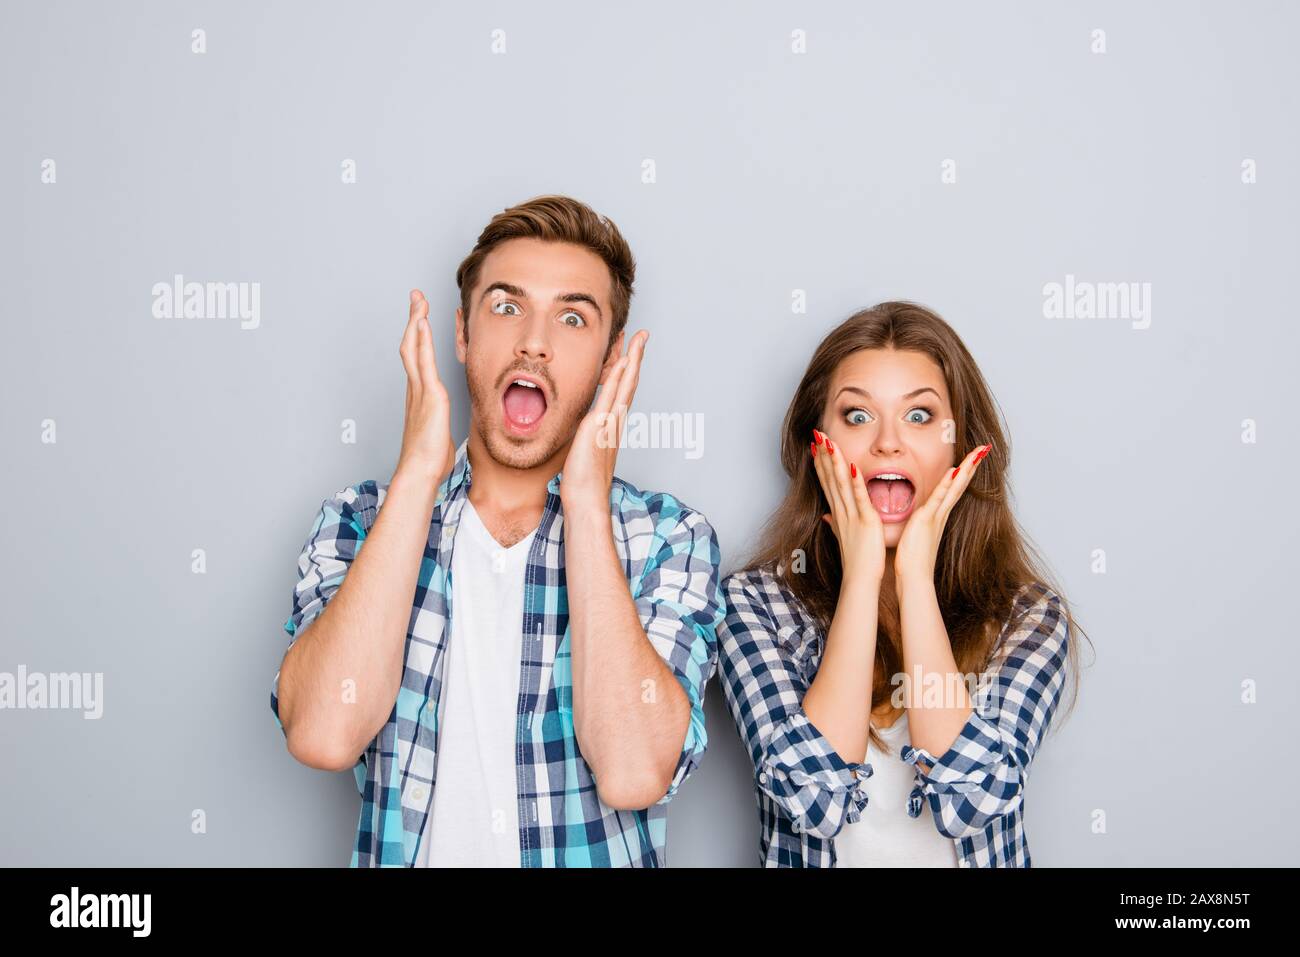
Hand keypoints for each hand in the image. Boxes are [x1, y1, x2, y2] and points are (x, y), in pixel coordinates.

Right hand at [395, 289, 454, 484]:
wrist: (420, 471)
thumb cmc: (428, 459)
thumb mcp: (439, 436)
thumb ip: (440, 426)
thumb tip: (444, 433)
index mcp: (419, 396)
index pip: (416, 358)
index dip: (417, 336)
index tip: (419, 318)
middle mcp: (416, 389)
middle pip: (410, 345)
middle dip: (413, 319)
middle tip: (416, 297)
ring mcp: (420, 391)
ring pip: (414, 347)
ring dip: (416, 321)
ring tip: (418, 300)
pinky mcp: (430, 396)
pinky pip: (424, 362)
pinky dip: (421, 340)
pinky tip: (421, 323)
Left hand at [561, 330, 647, 508]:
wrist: (586, 498)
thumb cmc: (582, 481)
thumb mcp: (583, 450)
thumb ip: (586, 437)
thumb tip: (582, 431)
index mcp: (610, 426)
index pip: (622, 391)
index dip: (627, 370)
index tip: (630, 352)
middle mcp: (615, 421)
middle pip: (630, 382)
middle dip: (636, 357)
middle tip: (643, 335)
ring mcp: (610, 422)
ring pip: (626, 384)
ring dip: (633, 360)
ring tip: (639, 339)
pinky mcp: (600, 426)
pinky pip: (612, 396)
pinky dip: (619, 378)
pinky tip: (624, 361)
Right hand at [812, 429, 886, 583]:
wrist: (860, 579)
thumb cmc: (857, 560)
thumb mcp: (843, 537)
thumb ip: (835, 524)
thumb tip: (827, 516)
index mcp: (839, 514)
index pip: (827, 483)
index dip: (820, 464)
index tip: (814, 447)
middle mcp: (841, 511)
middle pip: (829, 478)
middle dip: (822, 455)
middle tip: (816, 434)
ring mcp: (852, 515)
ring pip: (840, 483)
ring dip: (834, 462)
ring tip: (828, 442)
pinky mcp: (865, 520)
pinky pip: (859, 497)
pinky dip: (855, 482)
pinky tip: (851, 466)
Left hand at [893, 443, 991, 584]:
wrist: (915, 577)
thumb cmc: (913, 559)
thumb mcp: (916, 535)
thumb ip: (919, 524)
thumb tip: (919, 518)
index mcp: (938, 516)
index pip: (954, 489)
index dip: (964, 472)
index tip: (973, 456)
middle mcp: (942, 514)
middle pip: (960, 484)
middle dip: (973, 464)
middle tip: (985, 447)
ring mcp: (937, 516)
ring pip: (955, 487)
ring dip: (967, 468)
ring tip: (978, 452)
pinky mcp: (928, 519)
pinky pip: (940, 498)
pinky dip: (947, 484)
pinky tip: (955, 471)